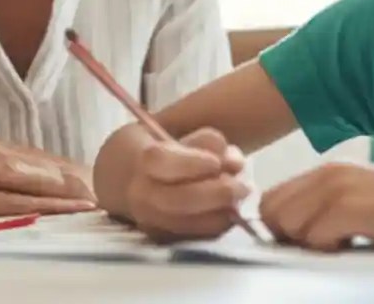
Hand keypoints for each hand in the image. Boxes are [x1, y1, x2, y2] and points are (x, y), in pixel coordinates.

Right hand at [125, 127, 248, 241]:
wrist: (130, 180)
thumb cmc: (162, 150)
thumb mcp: (179, 132)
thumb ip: (206, 142)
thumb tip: (232, 163)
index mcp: (142, 162)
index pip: (162, 161)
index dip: (192, 162)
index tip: (216, 162)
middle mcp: (143, 196)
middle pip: (179, 200)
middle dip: (216, 194)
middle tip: (243, 187)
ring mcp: (153, 223)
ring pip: (192, 224)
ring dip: (222, 212)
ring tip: (240, 196)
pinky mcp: (167, 240)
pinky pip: (199, 236)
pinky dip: (219, 223)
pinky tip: (230, 210)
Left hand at [259, 162, 373, 251]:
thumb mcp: (362, 207)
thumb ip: (326, 214)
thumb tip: (292, 238)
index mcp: (328, 172)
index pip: (272, 199)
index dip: (279, 227)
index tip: (302, 246)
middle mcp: (328, 173)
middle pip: (269, 211)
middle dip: (286, 236)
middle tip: (322, 250)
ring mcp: (337, 187)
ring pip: (284, 223)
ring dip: (307, 244)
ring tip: (342, 247)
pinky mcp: (350, 206)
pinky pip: (312, 236)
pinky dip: (326, 249)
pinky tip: (355, 245)